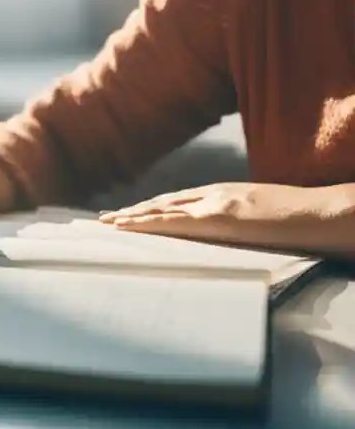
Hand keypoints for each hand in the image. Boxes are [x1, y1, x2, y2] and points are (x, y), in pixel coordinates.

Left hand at [98, 182, 347, 252]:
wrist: (324, 213)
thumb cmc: (302, 220)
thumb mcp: (264, 217)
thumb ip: (242, 221)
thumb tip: (230, 235)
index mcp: (226, 193)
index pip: (180, 200)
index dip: (153, 207)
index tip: (130, 213)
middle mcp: (215, 193)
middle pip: (164, 202)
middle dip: (134, 211)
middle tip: (105, 218)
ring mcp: (216, 203)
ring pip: (162, 209)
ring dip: (132, 217)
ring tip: (106, 223)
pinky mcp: (220, 217)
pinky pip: (174, 221)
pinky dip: (146, 223)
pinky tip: (127, 226)